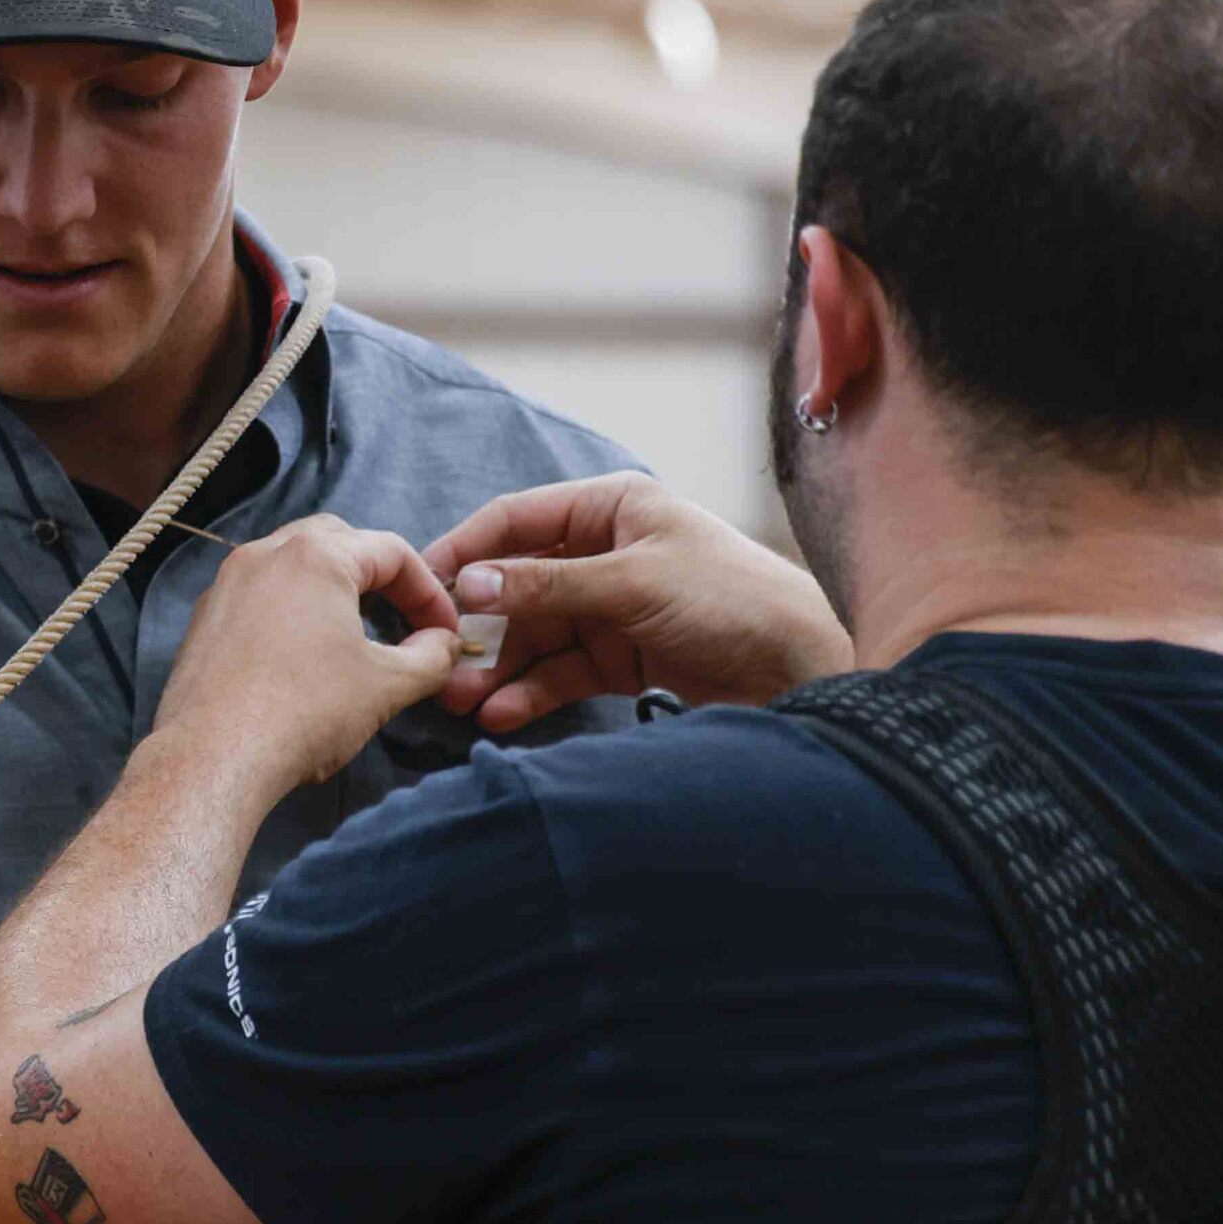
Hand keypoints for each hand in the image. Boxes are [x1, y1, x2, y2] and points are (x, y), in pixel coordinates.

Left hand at [146, 516, 461, 813]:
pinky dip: (290, 612)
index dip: (429, 591)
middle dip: (378, 578)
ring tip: (356, 638)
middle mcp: (262, 554)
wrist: (212, 758)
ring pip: (292, 568)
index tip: (444, 633)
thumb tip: (445, 646)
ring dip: (332, 593)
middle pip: (337, 543)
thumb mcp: (386, 685)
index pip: (391, 551)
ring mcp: (224, 585)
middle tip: (401, 619)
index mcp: (313, 555)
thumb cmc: (305, 712)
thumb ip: (431, 658)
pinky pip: (258, 598)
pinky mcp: (202, 621)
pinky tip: (302, 657)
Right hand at [422, 474, 850, 735]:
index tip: (422, 589)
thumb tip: (470, 585)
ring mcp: (612, 609)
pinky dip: (530, 692)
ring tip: (461, 702)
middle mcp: (606, 553)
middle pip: (519, 586)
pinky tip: (502, 715)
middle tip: (440, 665)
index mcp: (612, 509)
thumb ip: (547, 587)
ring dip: (497, 668)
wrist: (800, 670)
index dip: (467, 552)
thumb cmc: (731, 599)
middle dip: (480, 628)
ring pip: (534, 635)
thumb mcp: (633, 582)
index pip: (517, 521)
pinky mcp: (621, 659)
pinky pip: (560, 673)